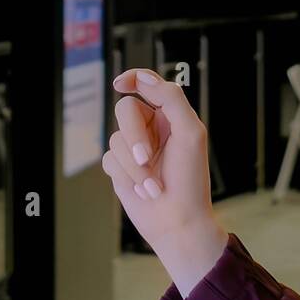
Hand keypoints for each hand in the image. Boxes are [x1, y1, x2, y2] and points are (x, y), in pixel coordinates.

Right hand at [104, 68, 226, 288]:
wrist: (178, 222)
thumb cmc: (191, 179)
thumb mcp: (190, 132)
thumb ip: (171, 99)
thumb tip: (145, 77)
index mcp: (170, 116)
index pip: (147, 86)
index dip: (133, 79)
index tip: (120, 84)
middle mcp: (150, 129)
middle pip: (125, 110)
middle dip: (134, 135)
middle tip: (147, 158)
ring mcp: (134, 149)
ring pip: (115, 138)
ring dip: (133, 165)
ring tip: (152, 186)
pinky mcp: (120, 168)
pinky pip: (108, 159)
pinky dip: (125, 175)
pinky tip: (142, 191)